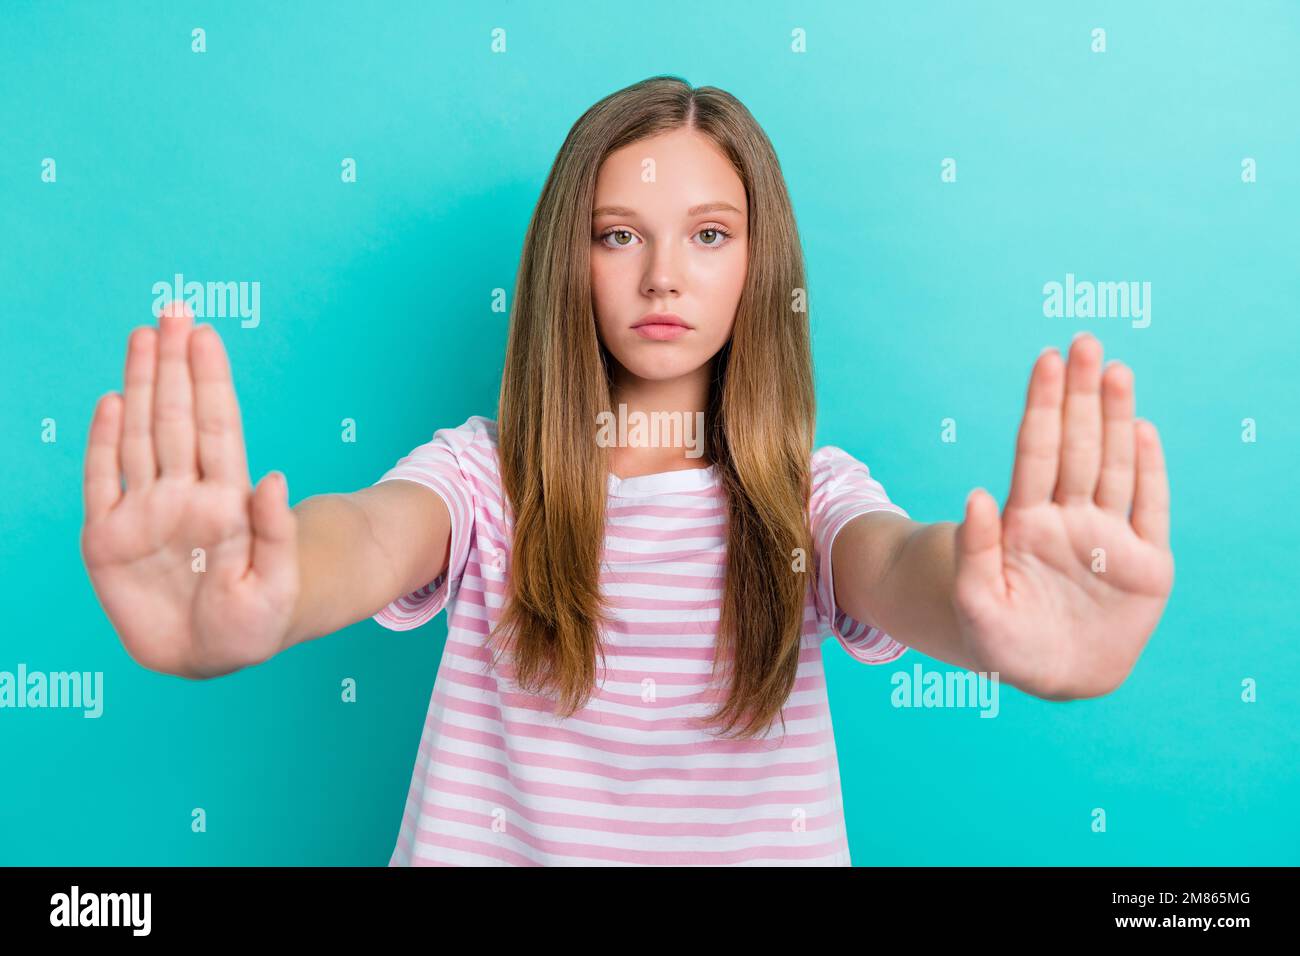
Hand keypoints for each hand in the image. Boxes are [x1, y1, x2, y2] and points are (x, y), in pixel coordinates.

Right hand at [80, 301, 299, 678]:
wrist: (209, 658)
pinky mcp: (106, 537)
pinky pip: (100, 480)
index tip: (205, 336)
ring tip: (144, 336)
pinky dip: (102, 442)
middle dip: (174, 365)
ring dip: (141, 385)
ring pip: (139, 435)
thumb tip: (273, 478)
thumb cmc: (254, 622)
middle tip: (173, 312)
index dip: (210, 381)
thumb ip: (274, 534)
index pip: (216, 428)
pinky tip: (111, 401)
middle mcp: (184, 495)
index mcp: (227, 502)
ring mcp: (144, 511)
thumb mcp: (275, 586)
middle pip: (176, 418)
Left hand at [952, 332, 1173, 699]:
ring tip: (1114, 370)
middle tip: (1083, 343)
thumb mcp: (975, 603)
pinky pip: (1151, 509)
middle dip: (1079, 395)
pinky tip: (1141, 431)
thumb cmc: (1002, 641)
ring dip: (1114, 418)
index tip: (1046, 361)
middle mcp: (1068, 520)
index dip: (1041, 407)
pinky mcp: (1146, 564)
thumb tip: (974, 496)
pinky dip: (1148, 471)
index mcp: (1025, 524)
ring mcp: (1107, 537)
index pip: (1034, 453)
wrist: (1050, 678)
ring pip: (1112, 466)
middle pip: (1075, 446)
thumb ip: (974, 552)